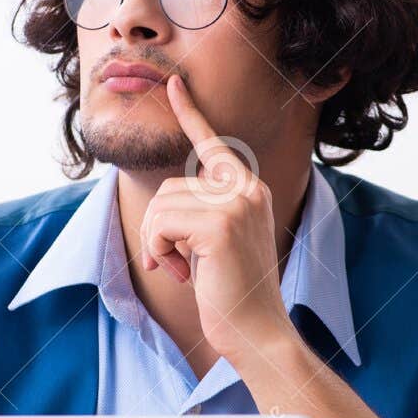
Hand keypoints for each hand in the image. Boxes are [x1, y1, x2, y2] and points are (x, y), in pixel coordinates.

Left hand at [140, 75, 296, 363]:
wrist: (258, 332)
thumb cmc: (233, 294)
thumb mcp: (218, 244)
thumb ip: (201, 214)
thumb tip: (163, 204)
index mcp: (249, 190)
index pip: (213, 145)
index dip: (190, 114)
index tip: (173, 85)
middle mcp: (247, 190)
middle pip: (170, 187)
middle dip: (161, 229)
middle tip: (178, 263)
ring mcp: (236, 205)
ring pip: (161, 206)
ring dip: (159, 244)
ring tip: (185, 270)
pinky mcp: (220, 226)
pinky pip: (161, 225)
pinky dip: (159, 251)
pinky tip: (183, 273)